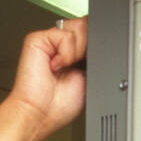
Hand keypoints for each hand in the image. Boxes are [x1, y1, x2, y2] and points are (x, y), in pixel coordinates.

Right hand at [10, 19, 86, 140]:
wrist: (39, 115)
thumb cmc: (59, 106)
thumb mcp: (88, 79)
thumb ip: (94, 57)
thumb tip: (103, 40)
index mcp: (73, 54)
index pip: (91, 33)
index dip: (98, 43)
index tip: (93, 63)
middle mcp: (60, 45)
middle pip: (87, 26)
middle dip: (89, 48)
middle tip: (79, 69)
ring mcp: (50, 41)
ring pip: (79, 27)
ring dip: (78, 52)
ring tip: (67, 69)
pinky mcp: (38, 39)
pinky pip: (65, 35)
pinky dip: (66, 54)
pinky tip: (56, 67)